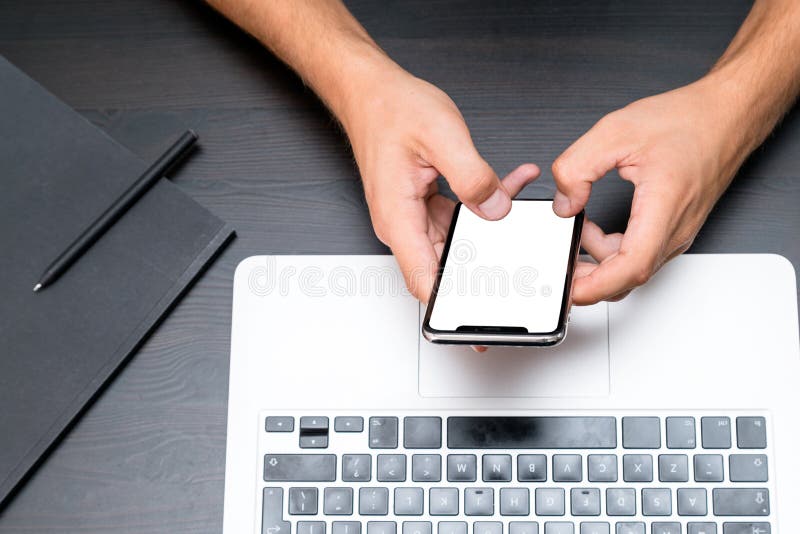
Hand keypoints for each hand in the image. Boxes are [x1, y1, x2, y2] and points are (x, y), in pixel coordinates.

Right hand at [340, 65, 539, 301]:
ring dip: (489, 227)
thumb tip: (496, 210)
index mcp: (398, 219)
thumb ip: (474, 177)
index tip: (478, 319)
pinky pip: (458, 217)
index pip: (424, 281)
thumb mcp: (443, 137)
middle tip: (517, 264)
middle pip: (446, 266)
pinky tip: (507, 185)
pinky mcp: (422, 205)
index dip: (451, 307)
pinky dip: (483, 204)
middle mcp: (403, 224)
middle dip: (484, 266)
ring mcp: (412, 216)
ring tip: (516, 202)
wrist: (370, 92)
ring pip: (458, 240)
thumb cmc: (391, 109)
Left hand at [552, 79, 746, 304]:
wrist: (726, 114)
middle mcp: (675, 229)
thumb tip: (564, 204)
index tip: (570, 290)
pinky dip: (612, 251)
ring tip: (578, 229)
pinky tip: (595, 229)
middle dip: (589, 278)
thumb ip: (578, 168)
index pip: (631, 267)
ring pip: (633, 269)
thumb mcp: (615, 131)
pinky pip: (640, 255)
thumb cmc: (687, 120)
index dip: (597, 286)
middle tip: (560, 263)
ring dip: (599, 260)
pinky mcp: (674, 230)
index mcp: (664, 207)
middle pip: (629, 277)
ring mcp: (677, 233)